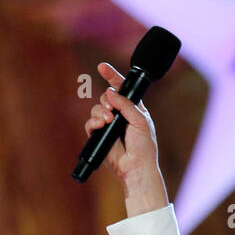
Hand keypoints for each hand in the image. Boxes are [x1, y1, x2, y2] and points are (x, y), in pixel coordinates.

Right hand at [84, 62, 167, 214]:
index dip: (112, 76)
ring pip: (96, 109)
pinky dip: (92, 123)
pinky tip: (98, 127)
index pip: (122, 89)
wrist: (136, 167)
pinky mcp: (100, 136)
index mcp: (134, 109)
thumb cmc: (144, 147)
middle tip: (111, 111)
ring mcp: (109, 126)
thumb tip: (111, 92)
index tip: (102, 66)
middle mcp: (121, 115)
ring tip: (107, 122)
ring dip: (99, 112)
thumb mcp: (140, 122)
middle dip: (106, 100)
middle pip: (106, 97)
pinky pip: (90, 124)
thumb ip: (126, 105)